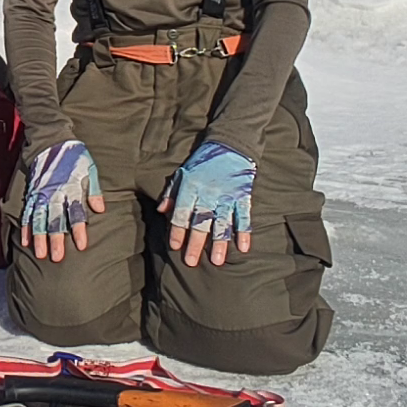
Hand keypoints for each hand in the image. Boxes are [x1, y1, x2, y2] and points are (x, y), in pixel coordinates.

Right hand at [20, 140, 105, 261]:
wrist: (51, 141)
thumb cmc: (74, 157)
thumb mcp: (89, 169)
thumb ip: (94, 190)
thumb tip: (100, 209)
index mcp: (71, 188)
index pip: (75, 213)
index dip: (79, 229)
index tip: (81, 246)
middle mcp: (54, 193)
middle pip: (55, 220)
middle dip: (56, 239)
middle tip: (57, 258)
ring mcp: (41, 194)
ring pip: (39, 219)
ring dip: (39, 237)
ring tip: (40, 254)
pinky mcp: (32, 193)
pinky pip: (27, 212)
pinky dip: (25, 226)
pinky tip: (25, 240)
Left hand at [158, 141, 254, 266]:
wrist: (230, 144)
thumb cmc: (203, 161)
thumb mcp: (183, 172)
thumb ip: (172, 192)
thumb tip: (161, 211)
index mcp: (191, 186)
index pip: (182, 211)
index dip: (177, 229)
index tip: (174, 246)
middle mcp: (209, 192)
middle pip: (200, 221)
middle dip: (195, 242)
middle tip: (191, 262)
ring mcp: (228, 195)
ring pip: (223, 222)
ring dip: (220, 242)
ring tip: (217, 261)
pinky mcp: (243, 195)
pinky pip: (244, 216)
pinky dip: (244, 232)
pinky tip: (243, 247)